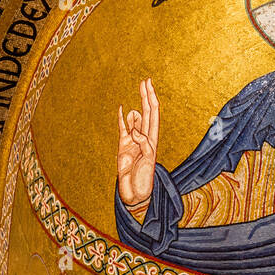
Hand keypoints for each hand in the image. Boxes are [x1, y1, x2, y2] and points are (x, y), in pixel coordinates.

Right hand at [117, 77, 159, 206]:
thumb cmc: (144, 179)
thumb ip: (143, 143)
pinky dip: (122, 119)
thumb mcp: (148, 161)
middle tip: (145, 81)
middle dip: (146, 96)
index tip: (149, 85)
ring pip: (133, 120)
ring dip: (132, 118)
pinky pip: (122, 129)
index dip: (151, 98)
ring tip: (133, 129)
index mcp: (152, 138)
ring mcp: (132, 141)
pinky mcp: (122, 147)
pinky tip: (123, 109)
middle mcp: (143, 137)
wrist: (134, 193)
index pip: (153, 113)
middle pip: (146, 111)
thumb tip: (135, 128)